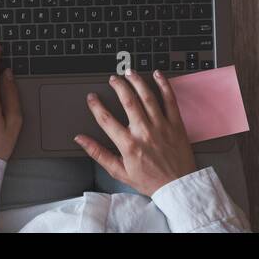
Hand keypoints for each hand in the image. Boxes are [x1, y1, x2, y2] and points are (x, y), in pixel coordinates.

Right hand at [75, 69, 197, 195]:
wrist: (177, 186)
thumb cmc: (150, 180)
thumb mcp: (119, 172)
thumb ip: (99, 154)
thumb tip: (81, 140)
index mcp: (129, 145)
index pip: (106, 120)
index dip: (96, 106)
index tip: (92, 97)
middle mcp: (144, 132)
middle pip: (128, 101)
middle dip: (118, 86)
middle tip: (113, 78)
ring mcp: (161, 126)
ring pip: (147, 96)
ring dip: (137, 81)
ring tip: (129, 72)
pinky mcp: (176, 124)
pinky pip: (170, 99)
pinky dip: (163, 85)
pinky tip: (157, 75)